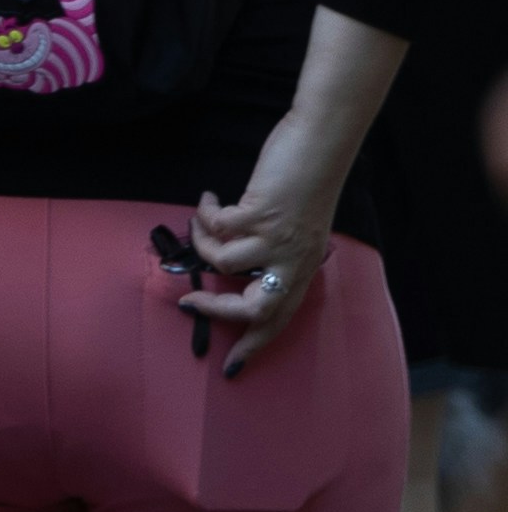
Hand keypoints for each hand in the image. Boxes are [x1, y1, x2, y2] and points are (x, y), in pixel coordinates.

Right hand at [177, 173, 339, 379]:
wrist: (321, 144)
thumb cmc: (307, 182)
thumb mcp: (299, 228)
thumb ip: (278, 251)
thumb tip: (238, 264)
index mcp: (304, 267)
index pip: (280, 319)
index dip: (254, 345)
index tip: (232, 367)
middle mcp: (293, 260)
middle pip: (253, 308)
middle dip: (216, 309)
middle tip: (190, 300)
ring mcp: (277, 239)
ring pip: (223, 262)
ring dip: (202, 242)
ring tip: (200, 221)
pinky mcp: (260, 214)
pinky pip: (216, 227)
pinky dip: (204, 213)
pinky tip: (208, 198)